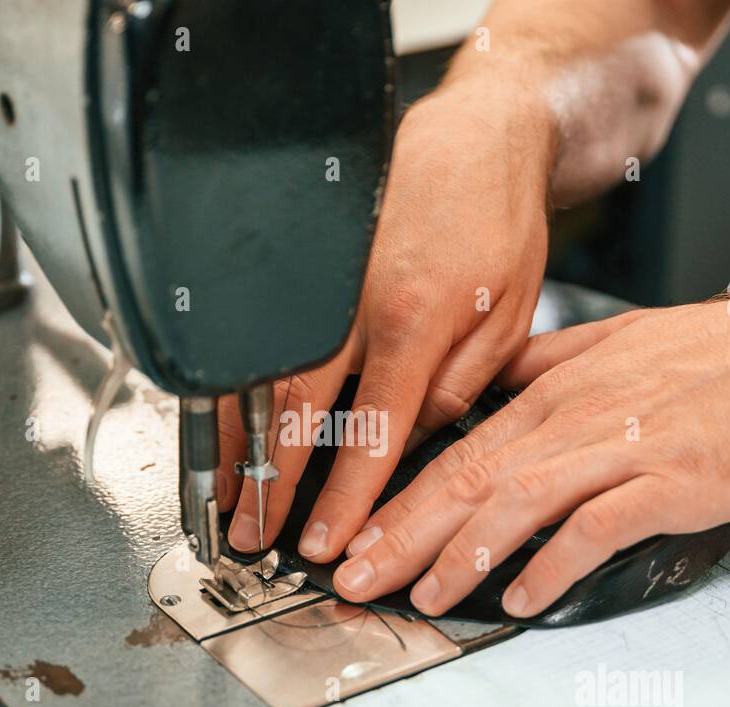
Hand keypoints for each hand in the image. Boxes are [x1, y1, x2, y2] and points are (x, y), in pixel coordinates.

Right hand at [216, 74, 553, 557]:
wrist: (471, 140)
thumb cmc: (495, 225)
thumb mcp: (505, 320)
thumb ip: (454, 390)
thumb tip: (407, 446)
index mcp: (413, 322)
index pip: (369, 433)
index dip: (342, 497)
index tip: (323, 543)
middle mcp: (352, 304)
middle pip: (294, 413)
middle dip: (268, 484)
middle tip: (249, 536)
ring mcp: (315, 283)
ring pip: (259, 378)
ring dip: (236, 446)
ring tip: (224, 497)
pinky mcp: (297, 269)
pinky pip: (253, 342)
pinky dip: (233, 393)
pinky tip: (223, 429)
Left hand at [330, 288, 729, 616]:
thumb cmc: (714, 354)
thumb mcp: (612, 340)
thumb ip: (545, 365)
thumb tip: (493, 381)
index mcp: (553, 390)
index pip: (455, 451)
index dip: (398, 498)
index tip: (358, 535)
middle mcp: (574, 417)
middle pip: (468, 480)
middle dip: (401, 534)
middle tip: (354, 578)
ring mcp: (620, 447)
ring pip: (516, 501)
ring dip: (461, 555)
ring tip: (422, 597)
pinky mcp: (666, 479)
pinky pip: (595, 526)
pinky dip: (553, 564)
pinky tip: (521, 599)